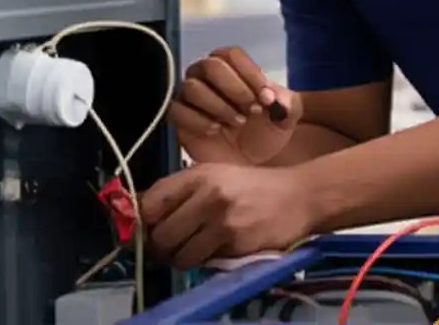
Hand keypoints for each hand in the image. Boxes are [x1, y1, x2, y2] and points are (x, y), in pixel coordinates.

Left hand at [141, 162, 314, 268]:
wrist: (301, 196)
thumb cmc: (254, 187)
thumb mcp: (216, 176)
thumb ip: (179, 193)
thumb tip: (137, 214)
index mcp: (199, 174)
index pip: (149, 204)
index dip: (144, 222)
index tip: (150, 228)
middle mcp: (208, 195)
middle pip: (160, 236)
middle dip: (162, 246)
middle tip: (175, 243)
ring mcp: (223, 221)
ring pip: (179, 256)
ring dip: (183, 257)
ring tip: (198, 247)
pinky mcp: (236, 243)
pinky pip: (204, 262)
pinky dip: (207, 260)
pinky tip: (221, 247)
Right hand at [172, 47, 302, 165]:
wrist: (253, 164)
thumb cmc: (266, 132)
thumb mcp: (288, 116)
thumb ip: (288, 102)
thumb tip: (272, 96)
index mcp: (233, 68)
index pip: (232, 54)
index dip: (250, 73)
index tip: (266, 97)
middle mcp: (206, 77)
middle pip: (210, 66)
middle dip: (236, 88)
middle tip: (253, 110)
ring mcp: (189, 98)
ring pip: (192, 87)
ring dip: (219, 106)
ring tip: (238, 123)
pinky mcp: (179, 120)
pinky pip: (177, 111)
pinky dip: (199, 121)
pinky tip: (216, 130)